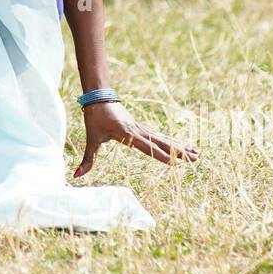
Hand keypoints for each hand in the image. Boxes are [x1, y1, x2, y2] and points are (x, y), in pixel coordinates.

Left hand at [73, 101, 197, 177]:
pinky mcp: (142, 127)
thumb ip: (87, 159)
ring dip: (180, 146)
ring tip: (196, 154)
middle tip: (194, 159)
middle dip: (178, 151)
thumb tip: (76, 176)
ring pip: (164, 138)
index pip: (146, 146)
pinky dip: (172, 141)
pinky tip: (184, 146)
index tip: (174, 162)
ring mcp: (142, 128)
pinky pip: (160, 136)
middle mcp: (138, 130)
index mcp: (127, 133)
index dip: (160, 154)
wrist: (99, 97)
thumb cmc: (95, 118)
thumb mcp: (91, 139)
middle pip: (161, 142)